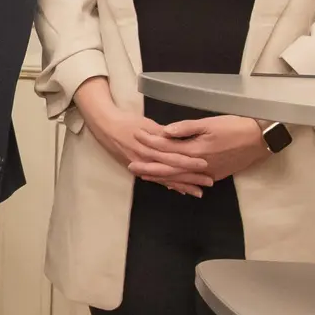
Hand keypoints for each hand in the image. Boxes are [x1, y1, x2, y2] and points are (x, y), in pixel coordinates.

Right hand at [75, 78, 211, 196]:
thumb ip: (163, 133)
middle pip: (172, 172)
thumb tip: (179, 139)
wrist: (105, 126)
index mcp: (150, 148)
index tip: (205, 165)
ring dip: (182, 185)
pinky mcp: (137, 169)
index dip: (189, 162)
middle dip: (191, 178)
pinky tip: (179, 190)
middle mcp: (146, 161)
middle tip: (209, 182)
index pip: (173, 157)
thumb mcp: (147, 124)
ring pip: (165, 179)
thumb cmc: (127, 122)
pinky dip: (168, 184)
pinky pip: (155, 179)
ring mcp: (141, 167)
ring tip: (198, 192)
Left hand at [136, 116, 268, 185]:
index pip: (166, 150)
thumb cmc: (234, 126)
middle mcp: (199, 165)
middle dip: (149, 168)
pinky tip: (171, 184)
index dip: (150, 144)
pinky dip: (180, 183)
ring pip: (180, 178)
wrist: (259, 139)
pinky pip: (193, 181)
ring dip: (162, 178)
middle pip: (168, 169)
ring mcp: (208, 173)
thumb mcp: (209, 123)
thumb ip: (185, 128)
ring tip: (145, 177)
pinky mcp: (215, 175)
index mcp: (195, 150)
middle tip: (131, 167)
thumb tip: (164, 132)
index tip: (136, 138)